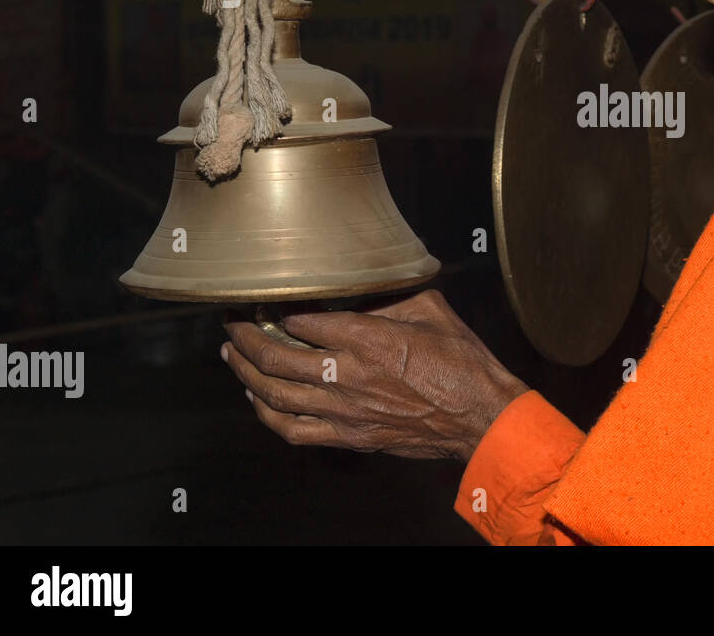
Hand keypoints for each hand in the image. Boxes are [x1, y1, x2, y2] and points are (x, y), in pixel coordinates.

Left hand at [221, 289, 529, 461]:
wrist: (480, 415)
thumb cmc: (462, 360)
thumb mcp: (432, 310)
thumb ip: (391, 294)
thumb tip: (364, 277)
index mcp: (368, 337)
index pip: (300, 320)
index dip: (275, 308)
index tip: (264, 298)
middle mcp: (348, 374)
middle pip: (276, 357)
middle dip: (245, 337)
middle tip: (232, 322)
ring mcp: (345, 410)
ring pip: (275, 395)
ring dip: (246, 373)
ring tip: (233, 354)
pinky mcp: (350, 436)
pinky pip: (293, 430)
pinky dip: (266, 414)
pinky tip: (257, 398)